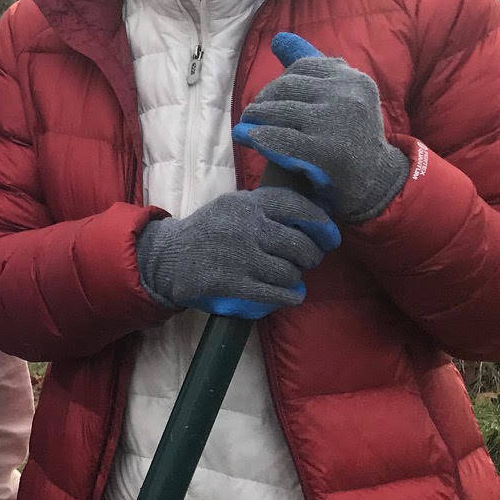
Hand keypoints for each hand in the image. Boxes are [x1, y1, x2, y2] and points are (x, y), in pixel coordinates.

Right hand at [134, 187, 340, 319]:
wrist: (168, 258)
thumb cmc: (209, 230)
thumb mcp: (232, 206)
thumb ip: (266, 208)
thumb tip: (314, 218)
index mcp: (247, 203)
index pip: (297, 207)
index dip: (321, 223)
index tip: (330, 237)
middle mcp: (246, 227)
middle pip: (300, 244)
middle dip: (310, 256)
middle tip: (306, 260)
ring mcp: (240, 257)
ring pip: (290, 272)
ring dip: (296, 277)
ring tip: (289, 276)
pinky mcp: (234, 284)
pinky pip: (278, 293)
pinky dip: (291, 296)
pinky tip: (290, 294)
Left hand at [234, 32, 408, 223]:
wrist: (375, 182)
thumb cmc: (350, 135)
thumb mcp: (339, 95)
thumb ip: (312, 66)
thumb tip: (279, 39)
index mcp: (353, 79)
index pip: (302, 67)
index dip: (279, 82)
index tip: (270, 98)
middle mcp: (348, 96)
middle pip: (286, 87)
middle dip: (264, 100)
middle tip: (252, 113)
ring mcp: (337, 122)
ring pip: (278, 111)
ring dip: (256, 118)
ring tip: (247, 125)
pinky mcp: (325, 150)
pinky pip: (278, 138)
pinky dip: (257, 137)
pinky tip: (248, 138)